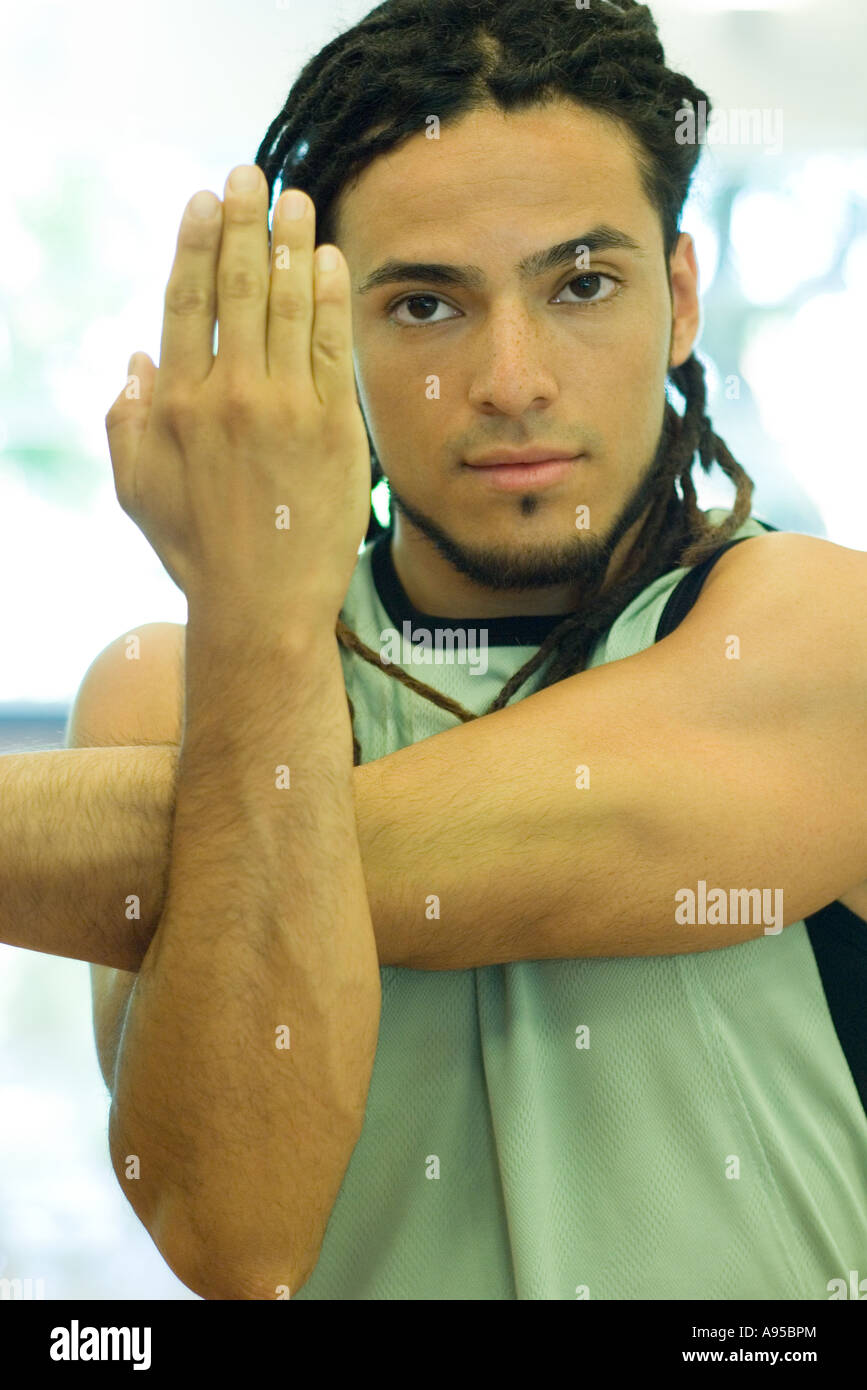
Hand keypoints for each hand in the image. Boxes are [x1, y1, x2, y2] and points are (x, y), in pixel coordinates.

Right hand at [105, 165, 370, 635]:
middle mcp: (230, 394)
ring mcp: (286, 407)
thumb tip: (134, 359)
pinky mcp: (334, 427)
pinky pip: (334, 346)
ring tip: (297, 199)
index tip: (204, 199)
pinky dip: (331, 298)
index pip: (187, 301)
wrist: (263, 605)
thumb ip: (125, 420)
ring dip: (292, 243)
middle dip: (244, 221)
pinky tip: (329, 259)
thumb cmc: (197, 551)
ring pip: (289, 305)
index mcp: (177, 403)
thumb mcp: (137, 489)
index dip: (196, 242)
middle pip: (239, 287)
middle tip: (252, 174)